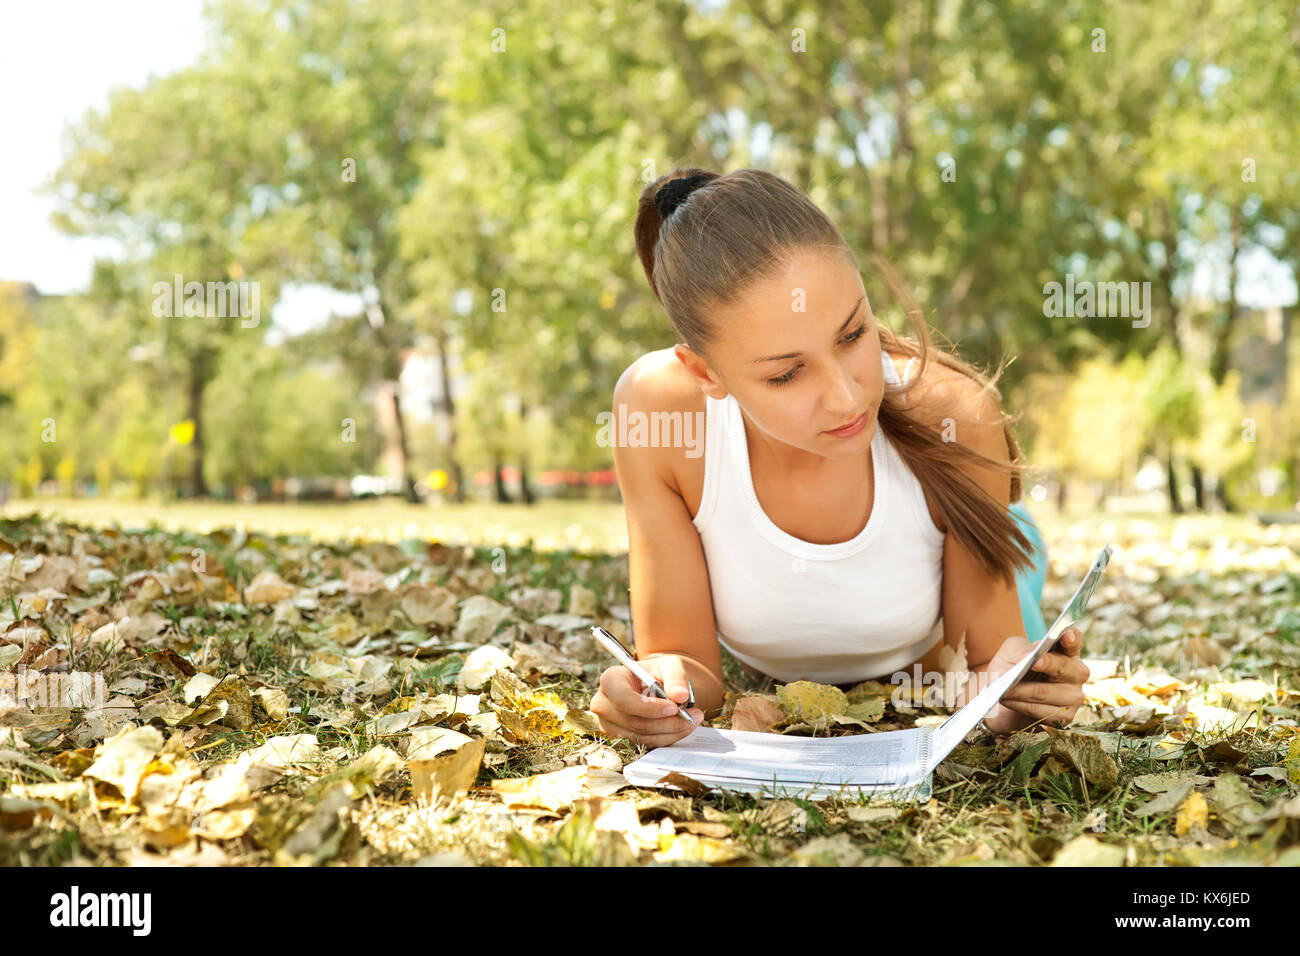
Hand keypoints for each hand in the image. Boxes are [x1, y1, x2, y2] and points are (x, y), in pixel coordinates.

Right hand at [589, 654, 703, 746]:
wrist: (654, 686)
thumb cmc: (657, 673)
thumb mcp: (669, 666)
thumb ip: (676, 677)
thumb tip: (680, 696)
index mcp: (610, 680)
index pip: (623, 699)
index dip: (649, 707)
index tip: (674, 707)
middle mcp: (603, 703)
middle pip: (633, 722)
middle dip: (666, 723)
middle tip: (692, 717)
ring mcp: (608, 724)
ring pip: (641, 736)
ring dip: (670, 732)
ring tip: (691, 720)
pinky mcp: (620, 737)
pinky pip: (644, 744)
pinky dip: (665, 738)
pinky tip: (680, 728)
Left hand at [981, 628, 1089, 735]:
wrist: (1002, 697)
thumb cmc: (1011, 668)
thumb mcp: (1010, 652)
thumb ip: (1021, 648)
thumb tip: (1030, 656)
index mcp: (1065, 652)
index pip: (1074, 641)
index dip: (1072, 638)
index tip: (1066, 636)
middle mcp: (1076, 673)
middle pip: (1064, 667)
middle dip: (1047, 664)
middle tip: (1032, 663)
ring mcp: (1074, 696)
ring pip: (1046, 692)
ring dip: (1022, 691)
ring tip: (1004, 689)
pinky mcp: (1065, 717)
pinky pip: (1041, 711)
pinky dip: (1021, 705)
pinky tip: (1008, 701)